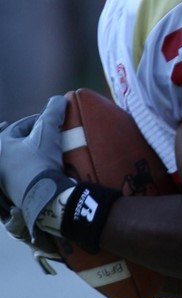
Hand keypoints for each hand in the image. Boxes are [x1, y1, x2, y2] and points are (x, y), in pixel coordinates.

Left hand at [0, 95, 71, 241]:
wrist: (43, 197)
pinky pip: (17, 180)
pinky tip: (40, 174)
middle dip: (29, 140)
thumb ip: (53, 111)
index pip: (19, 127)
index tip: (52, 123)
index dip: (37, 121)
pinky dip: (28, 175)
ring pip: (16, 163)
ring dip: (28, 158)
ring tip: (45, 156)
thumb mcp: (48, 132)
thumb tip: (60, 99)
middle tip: (47, 140)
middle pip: (15, 145)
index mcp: (0, 145)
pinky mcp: (9, 195)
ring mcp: (2, 181)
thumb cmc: (40, 161)